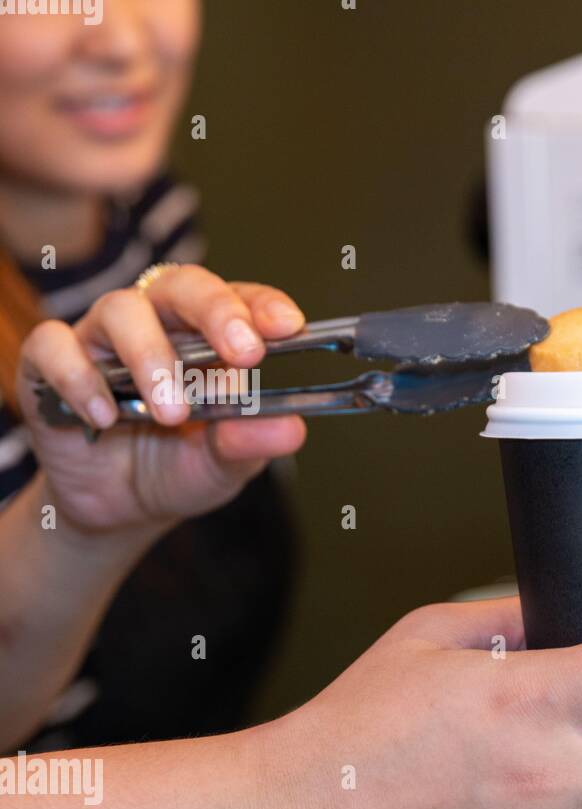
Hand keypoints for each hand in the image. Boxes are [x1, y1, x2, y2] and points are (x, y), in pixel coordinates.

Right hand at [16, 265, 307, 534]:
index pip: (239, 300)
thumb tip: (291, 429)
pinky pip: (54, 347)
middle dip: (216, 311)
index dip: (262, 306)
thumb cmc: (179, 468)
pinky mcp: (50, 366)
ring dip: (152, 358)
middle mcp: (157, 326)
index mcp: (209, 340)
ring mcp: (102, 341)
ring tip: (171, 412)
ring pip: (121, 310)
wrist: (122, 509)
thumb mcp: (224, 466)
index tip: (287, 326)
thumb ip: (250, 444)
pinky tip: (104, 417)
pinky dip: (80, 378)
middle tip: (243, 350)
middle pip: (182, 286)